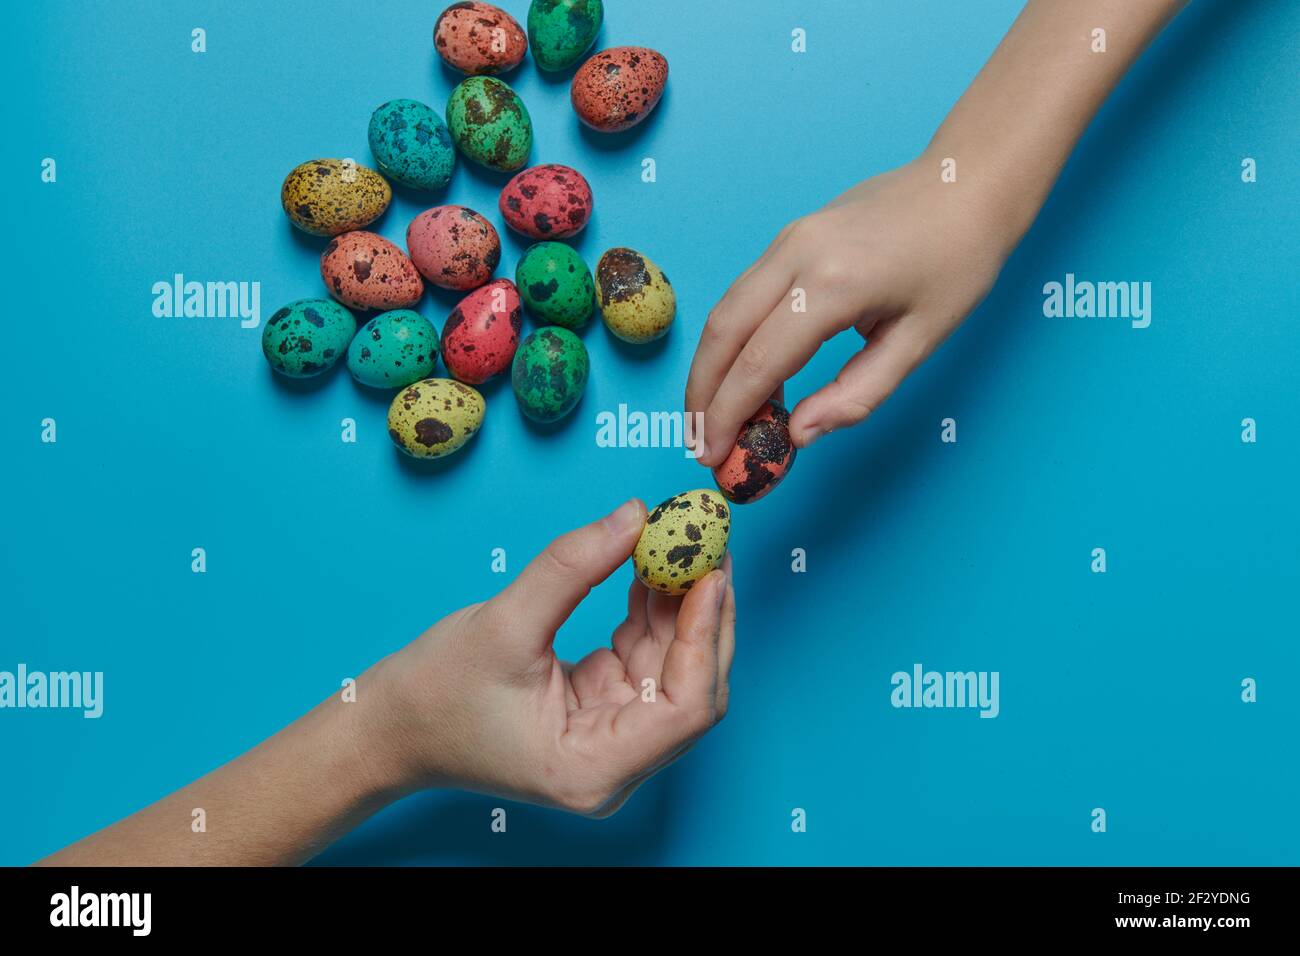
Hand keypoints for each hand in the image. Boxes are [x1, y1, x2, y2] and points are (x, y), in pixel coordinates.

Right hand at [364, 499, 734, 816]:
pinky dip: (651, 614)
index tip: (711, 574)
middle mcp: (613, 764)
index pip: (685, 709)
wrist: (393, 726)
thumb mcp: (503, 624)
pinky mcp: (600, 711)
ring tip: (681, 544)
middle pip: (693, 689)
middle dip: (705, 616)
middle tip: (709, 547)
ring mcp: (610, 739)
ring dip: (680, 607)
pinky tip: (648, 570)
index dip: (706, 638)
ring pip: (674, 669)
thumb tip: (635, 516)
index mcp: (594, 768)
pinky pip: (644, 660)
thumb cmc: (435, 695)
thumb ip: (571, 568)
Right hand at [685, 154, 1009, 465]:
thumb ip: (856, 396)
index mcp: (834, 285)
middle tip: (699, 445)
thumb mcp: (919, 343)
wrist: (965, 183)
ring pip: (724, 311)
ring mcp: (787, 241)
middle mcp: (797, 256)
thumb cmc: (956, 262)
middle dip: (702, 396)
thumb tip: (799, 434)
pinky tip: (743, 376)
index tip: (714, 456)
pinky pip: (743, 294)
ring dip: (710, 369)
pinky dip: (731, 340)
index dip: (729, 416)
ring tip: (711, 418)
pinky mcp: (788, 238)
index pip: (759, 362)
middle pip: (723, 334)